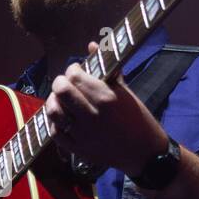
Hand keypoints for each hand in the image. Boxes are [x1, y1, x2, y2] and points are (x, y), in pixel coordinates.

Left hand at [43, 41, 170, 174]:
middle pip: (61, 90)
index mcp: (106, 97)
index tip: (77, 71)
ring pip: (54, 111)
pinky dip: (54, 122)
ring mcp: (83, 134)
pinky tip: (62, 117)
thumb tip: (91, 45)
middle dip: (60, 82)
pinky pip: (55, 132)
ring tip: (60, 99)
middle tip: (65, 83)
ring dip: (54, 101)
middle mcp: (92, 115)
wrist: (144, 153)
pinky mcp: (78, 149)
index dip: (72, 69)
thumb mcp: (126, 92)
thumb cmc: (138, 119)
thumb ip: (108, 70)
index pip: (75, 76)